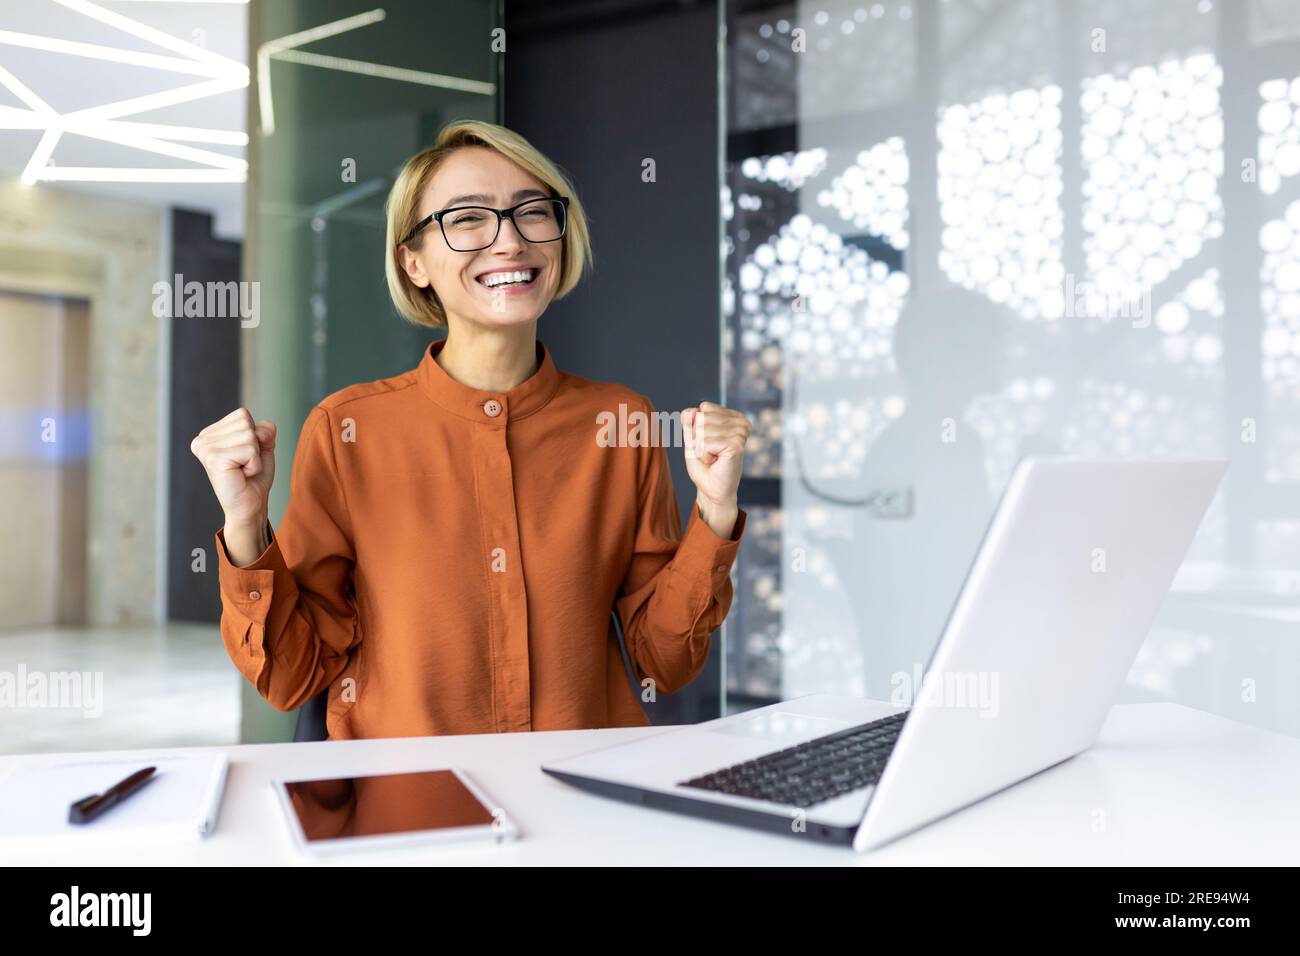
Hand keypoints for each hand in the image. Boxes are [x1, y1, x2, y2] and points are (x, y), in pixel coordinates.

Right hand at [191, 407, 276, 527]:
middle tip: (243, 464)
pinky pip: (250, 450)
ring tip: (242, 470)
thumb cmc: (254, 477)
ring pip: (249, 435)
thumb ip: (265, 430)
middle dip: (254, 445)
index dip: (254, 435)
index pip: (242, 414)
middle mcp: (202, 439)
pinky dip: (254, 464)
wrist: (250, 506)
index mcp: (209, 433)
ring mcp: (206, 448)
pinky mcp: (214, 458)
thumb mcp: (263, 447)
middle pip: (245, 422)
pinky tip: (242, 474)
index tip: (243, 455)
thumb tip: (260, 430)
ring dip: (254, 456)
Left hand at [681, 401, 750, 534]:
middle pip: (701, 417)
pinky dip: (702, 454)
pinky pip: (703, 441)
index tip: (707, 443)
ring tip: (712, 457)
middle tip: (709, 453)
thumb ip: (689, 420)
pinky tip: (714, 461)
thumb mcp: (692, 437)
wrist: (711, 489)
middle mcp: (741, 422)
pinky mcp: (736, 444)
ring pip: (701, 429)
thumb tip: (692, 411)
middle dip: (697, 438)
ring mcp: (740, 433)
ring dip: (700, 447)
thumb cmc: (703, 464)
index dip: (696, 427)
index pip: (703, 408)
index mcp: (734, 416)